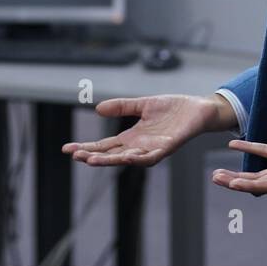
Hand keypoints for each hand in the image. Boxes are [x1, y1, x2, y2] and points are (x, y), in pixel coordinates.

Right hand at [63, 95, 226, 167]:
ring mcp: (154, 149)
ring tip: (92, 159)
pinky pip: (153, 156)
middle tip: (75, 156)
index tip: (68, 149)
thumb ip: (122, 106)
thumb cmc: (172, 109)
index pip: (105, 145)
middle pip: (112, 155)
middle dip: (94, 156)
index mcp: (132, 137)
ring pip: (129, 158)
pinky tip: (128, 157)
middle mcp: (140, 146)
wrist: (199, 110)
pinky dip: (140, 158)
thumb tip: (97, 109)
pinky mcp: (169, 147)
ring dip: (111, 160)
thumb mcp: (142, 104)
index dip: (87, 147)